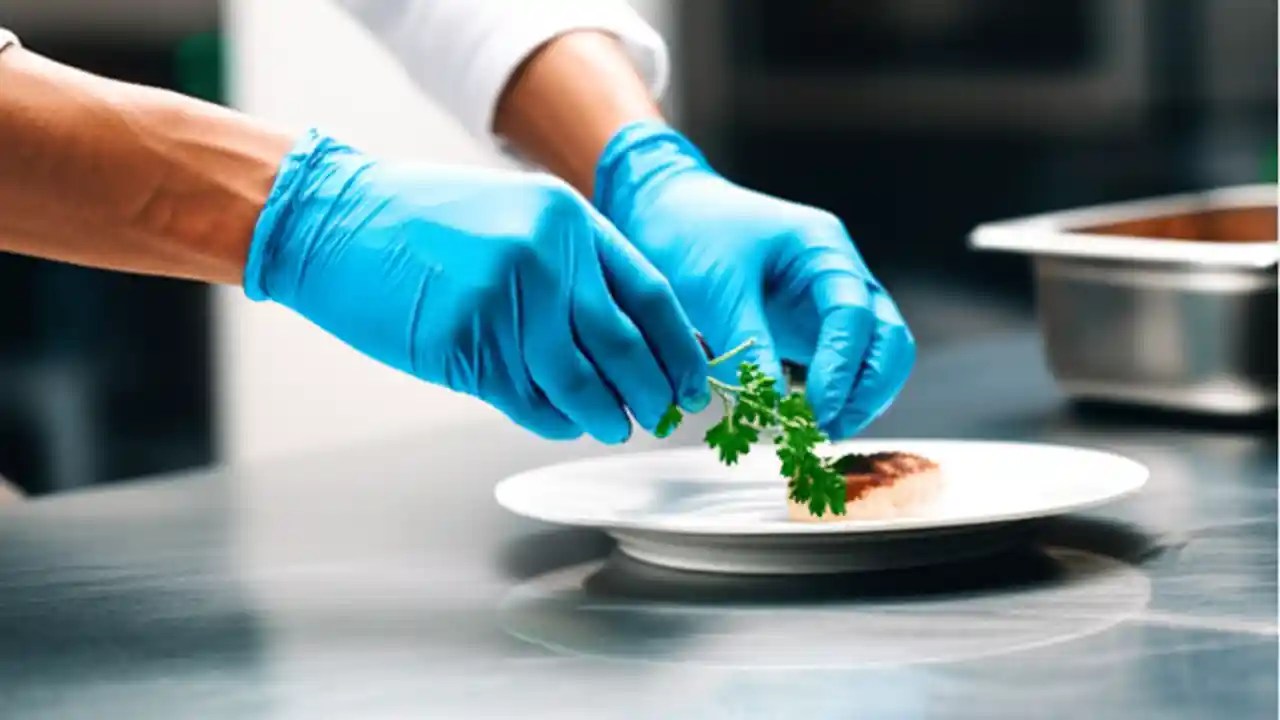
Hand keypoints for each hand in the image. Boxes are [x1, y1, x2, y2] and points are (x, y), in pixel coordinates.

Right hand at [246, 130, 709, 442]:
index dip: (680, 348)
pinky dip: (552, 419)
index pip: (652, 295)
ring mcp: (504, 299)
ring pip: (579, 382)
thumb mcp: (515, 218)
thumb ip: (574, 269)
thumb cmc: (422, 223)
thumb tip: (634, 342)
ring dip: (605, 414)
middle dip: (652, 391)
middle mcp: (544, 255)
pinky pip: (526, 399)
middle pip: (625, 345)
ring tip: (613, 425)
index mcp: (566, 219)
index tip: (694, 382)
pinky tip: (562, 421)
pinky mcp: (463, 341)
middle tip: (660, 414)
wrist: (333, 219)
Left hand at [593, 121, 914, 438]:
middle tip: (825, 429)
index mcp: (825, 251)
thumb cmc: (690, 233)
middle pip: (887, 341)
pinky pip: (836, 372)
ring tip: (813, 433)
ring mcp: (826, 308)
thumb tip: (771, 409)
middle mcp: (839, 279)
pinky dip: (829, 399)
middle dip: (866, 391)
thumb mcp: (718, 288)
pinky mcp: (805, 334)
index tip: (817, 411)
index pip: (854, 314)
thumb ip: (749, 345)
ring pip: (871, 362)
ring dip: (854, 401)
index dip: (840, 368)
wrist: (662, 214)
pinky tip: (800, 422)